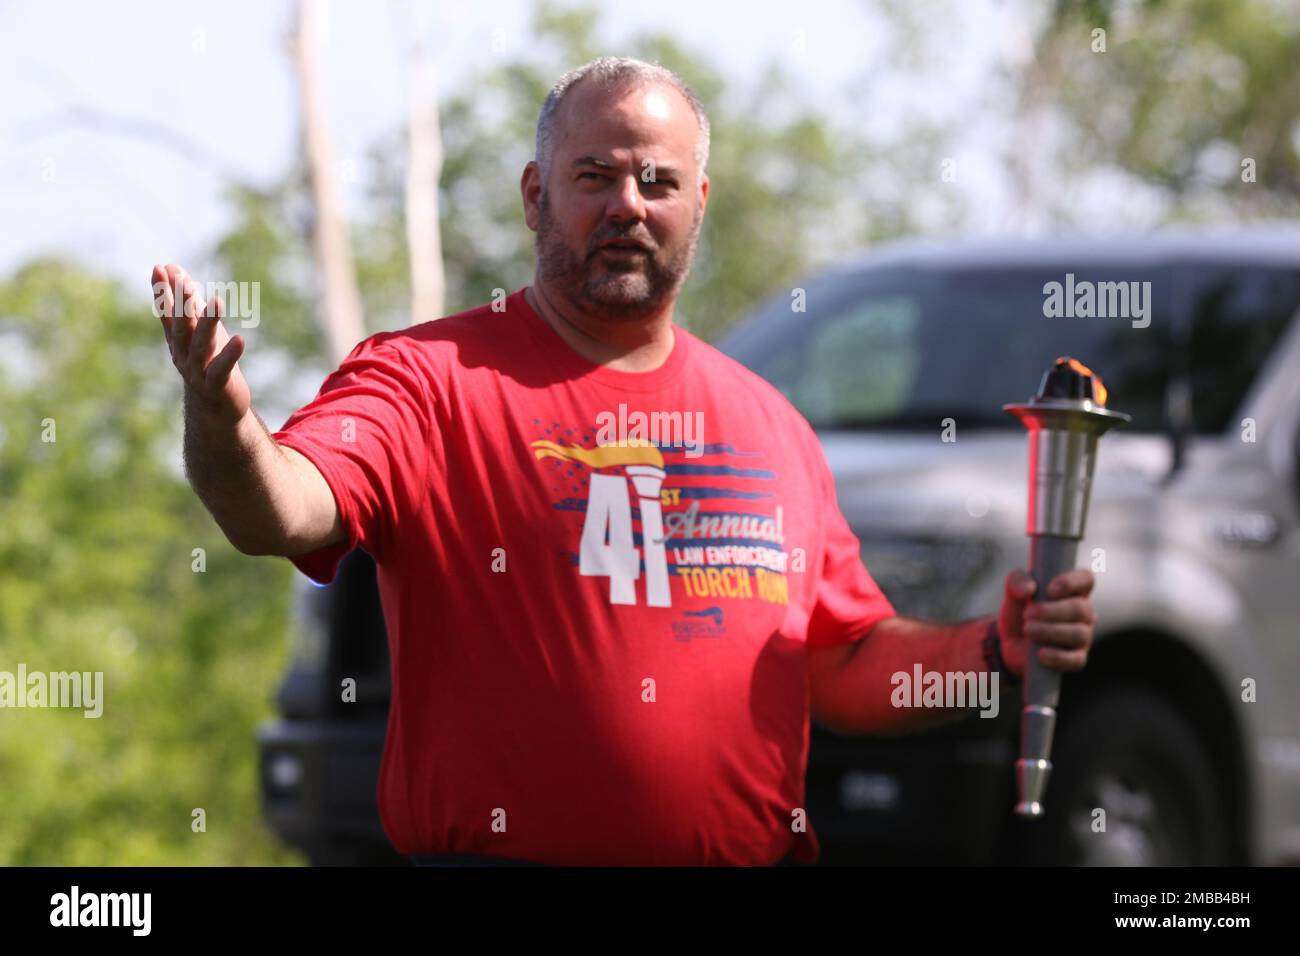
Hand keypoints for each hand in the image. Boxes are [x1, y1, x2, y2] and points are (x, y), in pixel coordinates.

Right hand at [151, 263, 249, 423]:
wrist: (216, 406)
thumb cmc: (208, 360)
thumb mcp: (198, 327)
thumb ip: (186, 299)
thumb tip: (173, 267)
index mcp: (177, 340)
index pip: (166, 312)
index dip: (162, 292)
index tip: (159, 268)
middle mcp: (182, 354)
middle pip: (180, 327)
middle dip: (180, 304)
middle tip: (182, 280)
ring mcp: (197, 371)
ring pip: (200, 345)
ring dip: (207, 323)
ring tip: (217, 301)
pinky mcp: (216, 385)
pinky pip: (221, 368)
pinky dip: (229, 355)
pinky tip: (239, 339)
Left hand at [997, 568, 1096, 676]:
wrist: (1010, 643)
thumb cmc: (1020, 612)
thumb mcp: (1013, 594)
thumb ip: (1016, 582)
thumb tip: (1029, 588)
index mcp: (1073, 591)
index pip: (1085, 579)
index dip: (1071, 582)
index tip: (1049, 590)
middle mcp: (1084, 613)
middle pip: (1081, 609)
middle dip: (1052, 611)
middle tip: (1028, 614)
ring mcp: (1083, 637)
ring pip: (1079, 634)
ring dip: (1051, 631)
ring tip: (1027, 630)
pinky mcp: (1076, 659)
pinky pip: (1075, 660)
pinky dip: (1057, 656)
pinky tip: (1040, 654)